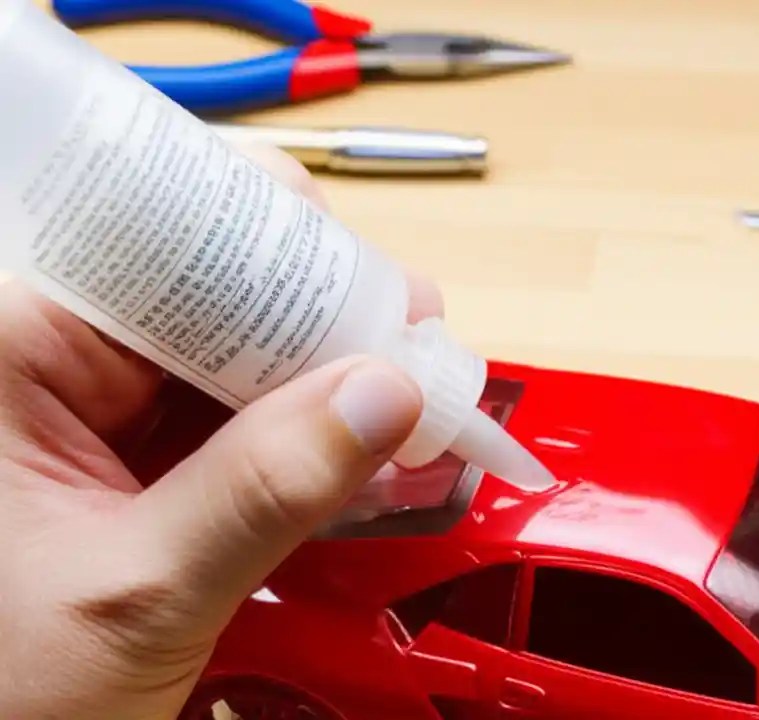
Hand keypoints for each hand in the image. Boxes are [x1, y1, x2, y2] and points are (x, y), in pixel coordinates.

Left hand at [0, 146, 438, 719]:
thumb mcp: (134, 591)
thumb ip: (261, 489)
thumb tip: (385, 393)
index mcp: (20, 349)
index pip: (172, 243)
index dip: (288, 254)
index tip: (385, 303)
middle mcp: (64, 358)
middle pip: (226, 288)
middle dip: (333, 320)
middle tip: (420, 360)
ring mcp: (110, 408)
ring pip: (251, 352)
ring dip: (340, 381)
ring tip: (421, 410)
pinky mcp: (149, 455)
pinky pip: (250, 417)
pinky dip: (320, 434)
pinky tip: (380, 453)